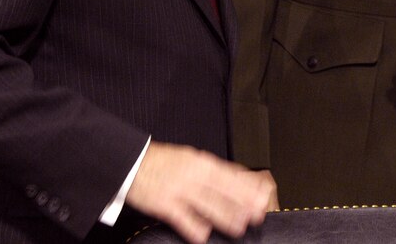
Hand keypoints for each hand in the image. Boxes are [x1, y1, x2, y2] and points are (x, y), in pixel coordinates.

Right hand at [125, 142, 278, 243]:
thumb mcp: (191, 159)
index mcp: (203, 162)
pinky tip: (204, 234)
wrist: (131, 161)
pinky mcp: (164, 203)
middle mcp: (194, 174)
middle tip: (258, 213)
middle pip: (224, 189)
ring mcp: (180, 189)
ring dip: (225, 216)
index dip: (249, 186)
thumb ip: (212, 171)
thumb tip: (237, 180)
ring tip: (239, 226)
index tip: (264, 194)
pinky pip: (182, 216)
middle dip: (243, 202)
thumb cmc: (163, 162)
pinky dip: (193, 226)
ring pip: (207, 204)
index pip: (232, 174)